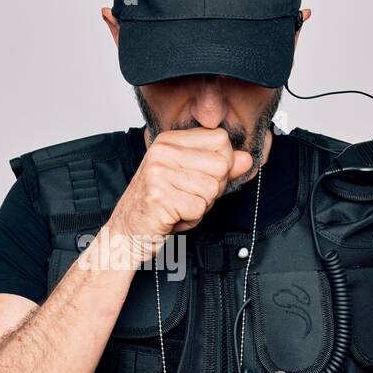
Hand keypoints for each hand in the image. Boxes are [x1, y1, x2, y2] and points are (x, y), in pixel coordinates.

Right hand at [106, 127, 252, 264]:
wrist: (125, 233)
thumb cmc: (158, 206)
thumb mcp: (190, 179)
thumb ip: (220, 167)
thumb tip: (247, 158)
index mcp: (169, 141)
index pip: (221, 139)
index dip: (223, 163)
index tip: (202, 178)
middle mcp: (162, 152)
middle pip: (221, 165)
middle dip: (213, 189)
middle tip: (187, 197)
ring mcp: (159, 173)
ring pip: (212, 189)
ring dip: (201, 206)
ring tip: (178, 207)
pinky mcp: (159, 197)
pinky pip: (199, 208)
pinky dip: (191, 219)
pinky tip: (174, 217)